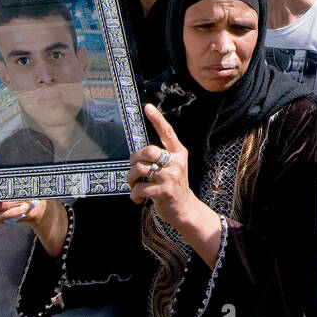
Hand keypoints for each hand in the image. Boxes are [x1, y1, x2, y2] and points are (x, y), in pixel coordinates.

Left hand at [128, 105, 197, 227]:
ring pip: (140, 169)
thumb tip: (138, 152)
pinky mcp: (164, 191)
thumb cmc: (173, 185)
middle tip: (133, 167)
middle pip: (149, 151)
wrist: (184, 209)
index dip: (157, 119)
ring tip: (134, 185)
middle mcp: (176, 162)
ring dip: (131, 179)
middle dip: (134, 159)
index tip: (147, 107)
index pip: (167, 132)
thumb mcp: (173, 167)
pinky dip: (134, 194)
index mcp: (178, 153)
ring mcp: (171, 177)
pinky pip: (139, 188)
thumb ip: (161, 157)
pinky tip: (139, 198)